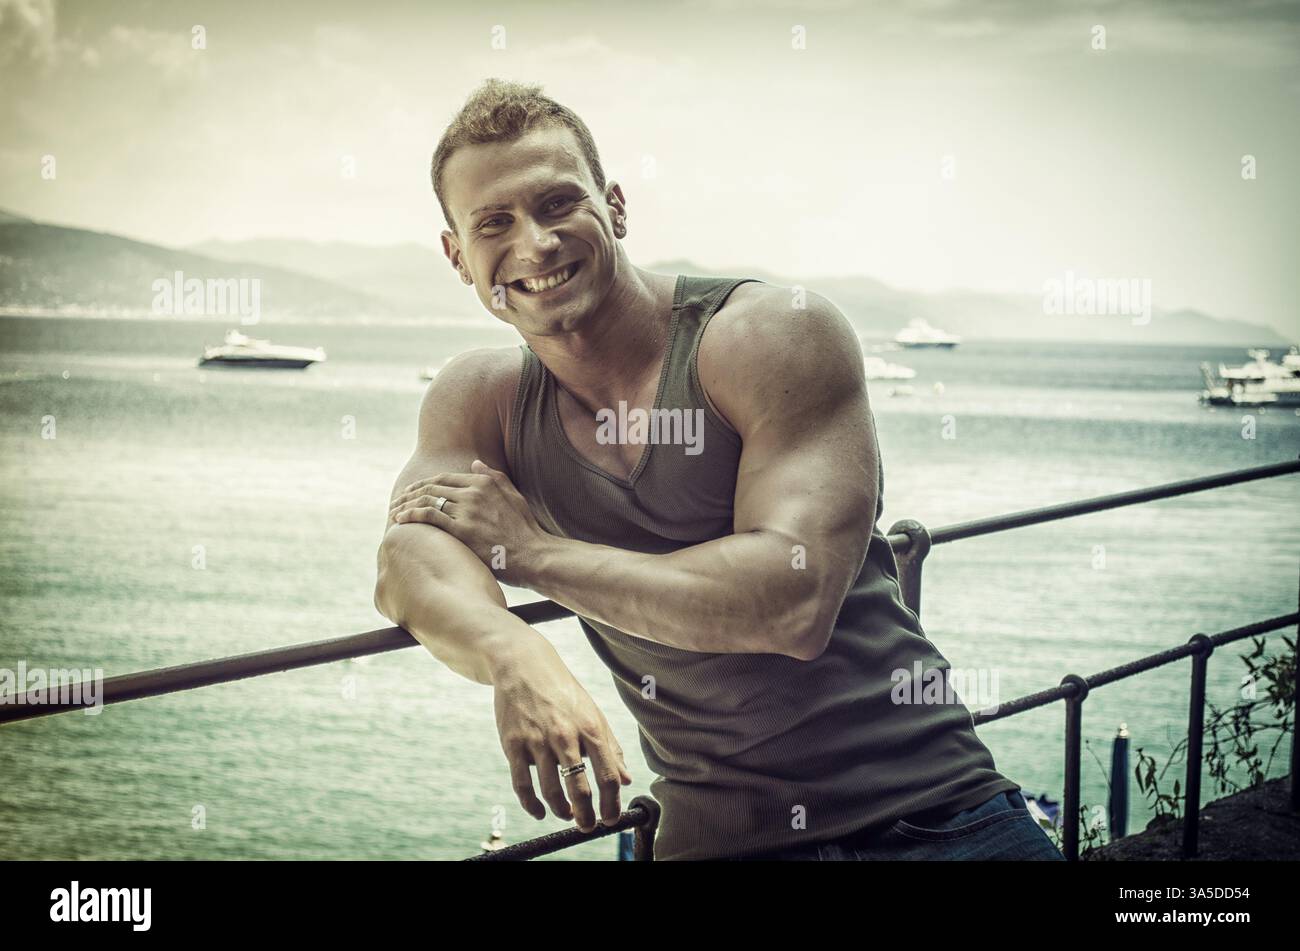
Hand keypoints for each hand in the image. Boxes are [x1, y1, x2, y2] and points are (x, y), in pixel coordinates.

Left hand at [388, 460, 544, 584]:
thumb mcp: (514, 496)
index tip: (411, 492)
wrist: (534, 555)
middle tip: (396, 501)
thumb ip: (494, 477)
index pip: (444, 478)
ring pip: (427, 500)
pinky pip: (430, 517)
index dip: (424, 484)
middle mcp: (474, 492)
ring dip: (406, 504)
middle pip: (432, 487)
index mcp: (485, 482)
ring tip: (394, 511)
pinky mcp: (463, 530)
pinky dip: (411, 515)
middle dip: (410, 493)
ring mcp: (468, 510)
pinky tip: (400, 520)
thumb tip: (475, 463)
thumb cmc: (525, 530)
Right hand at [492, 642, 632, 831]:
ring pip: (550, 790)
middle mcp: (565, 735)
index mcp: (590, 727)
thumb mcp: (593, 712)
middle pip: (579, 787)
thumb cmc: (562, 691)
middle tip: (589, 827)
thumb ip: (610, 747)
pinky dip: (531, 805)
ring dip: (561, 810)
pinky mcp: (513, 744)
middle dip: (586, 815)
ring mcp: (537, 740)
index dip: (612, 803)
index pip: (607, 775)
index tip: (611, 819)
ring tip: (567, 816)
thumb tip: (625, 779)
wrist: (522, 665)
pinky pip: (522, 784)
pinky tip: (540, 812)